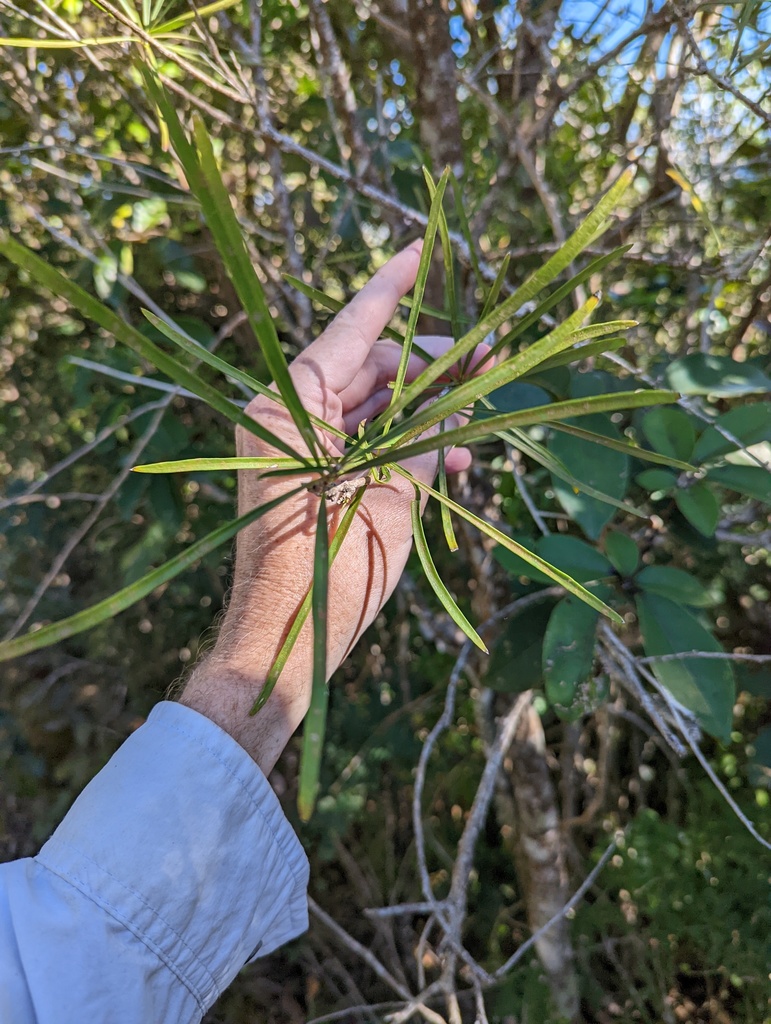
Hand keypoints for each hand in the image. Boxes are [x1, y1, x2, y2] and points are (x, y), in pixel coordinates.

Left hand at [181, 243, 482, 770]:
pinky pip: (365, 449)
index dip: (391, 289)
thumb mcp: (392, 498)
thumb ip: (424, 441)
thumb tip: (454, 403)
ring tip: (481, 414)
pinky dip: (406, 450)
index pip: (351, 330)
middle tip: (490, 360)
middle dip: (432, 367)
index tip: (421, 250)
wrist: (285, 645)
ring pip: (372, 411)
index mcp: (289, 406)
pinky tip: (455, 462)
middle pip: (370, 370)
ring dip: (427, 414)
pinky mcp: (310, 482)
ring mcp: (297, 451)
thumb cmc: (328, 572)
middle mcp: (286, 418)